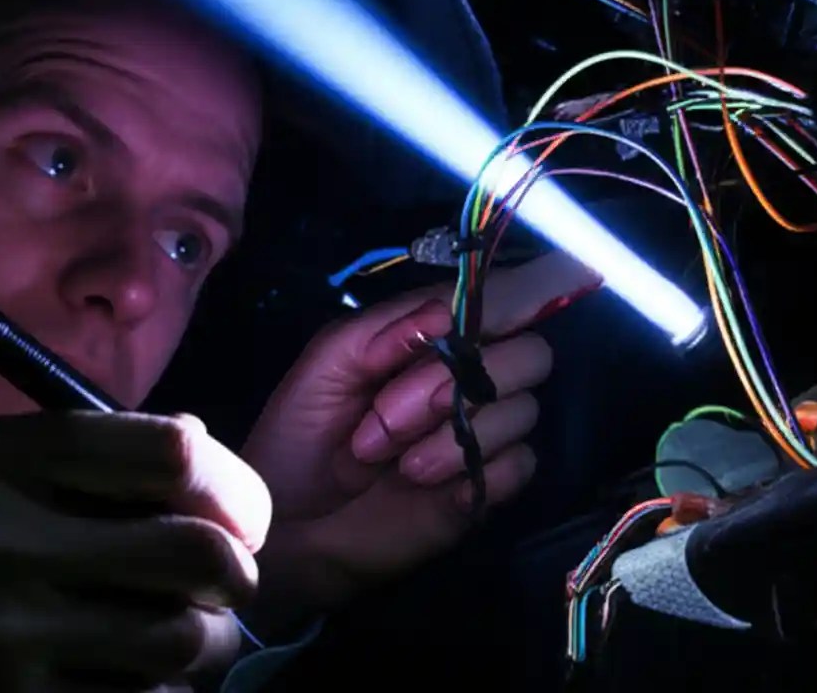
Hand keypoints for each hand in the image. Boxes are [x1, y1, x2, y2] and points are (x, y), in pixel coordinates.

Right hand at [0, 411, 271, 691]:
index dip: (235, 487)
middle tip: (226, 585)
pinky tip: (128, 682)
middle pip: (196, 549)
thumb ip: (93, 456)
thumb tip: (210, 455)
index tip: (243, 518)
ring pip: (184, 639)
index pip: (170, 453)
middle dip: (236, 573)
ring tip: (176, 638)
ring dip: (205, 643)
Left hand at [242, 253, 598, 618]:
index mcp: (436, 335)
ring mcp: (484, 433)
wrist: (285, 522)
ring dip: (450, 433)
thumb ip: (383, 328)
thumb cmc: (299, 434)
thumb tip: (446, 313)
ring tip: (390, 459)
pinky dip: (472, 469)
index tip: (486, 319)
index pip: (509, 297)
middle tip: (385, 417)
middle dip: (452, 382)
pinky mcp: (488, 486)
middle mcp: (472, 377)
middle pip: (531, 353)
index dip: (523, 294)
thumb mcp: (327, 364)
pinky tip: (423, 483)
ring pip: (524, 409)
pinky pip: (522, 464)